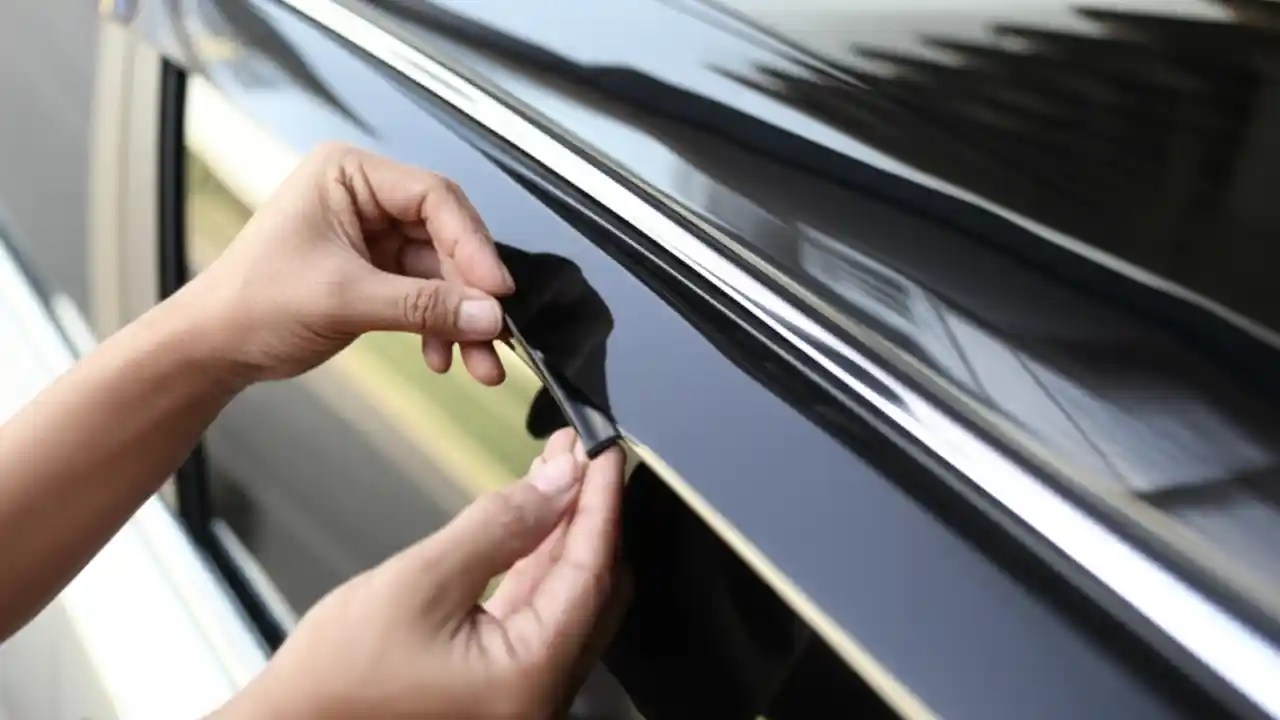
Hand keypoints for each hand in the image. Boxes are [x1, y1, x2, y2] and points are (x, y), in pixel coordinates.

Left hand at [178, 142, 514, 383]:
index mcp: (348, 174)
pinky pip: (426, 295)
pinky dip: (439, 326)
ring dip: (461, 319)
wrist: (214, 347)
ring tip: (479, 361)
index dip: (472, 244)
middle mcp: (365, 197)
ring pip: (442, 273)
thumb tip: (486, 314)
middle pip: (446, 238)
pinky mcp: (377, 272)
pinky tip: (442, 355)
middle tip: (494, 332)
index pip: (434, 198)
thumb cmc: (250, 303)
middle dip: (470, 293)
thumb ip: (422, 306)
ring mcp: (373, 235)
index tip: (495, 289)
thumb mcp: (344, 299)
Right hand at [216, 429, 625, 718]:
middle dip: (589, 515)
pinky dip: (539, 565)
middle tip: (579, 456)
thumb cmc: (334, 681)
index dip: (601, 503)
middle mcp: (540, 694)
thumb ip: (498, 527)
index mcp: (530, 677)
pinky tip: (534, 524)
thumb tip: (560, 483)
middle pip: (592, 588)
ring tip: (557, 475)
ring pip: (567, 599)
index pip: (591, 573)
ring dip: (564, 535)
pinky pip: (539, 616)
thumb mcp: (420, 582)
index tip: (604, 453)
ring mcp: (523, 693)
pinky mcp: (500, 686)